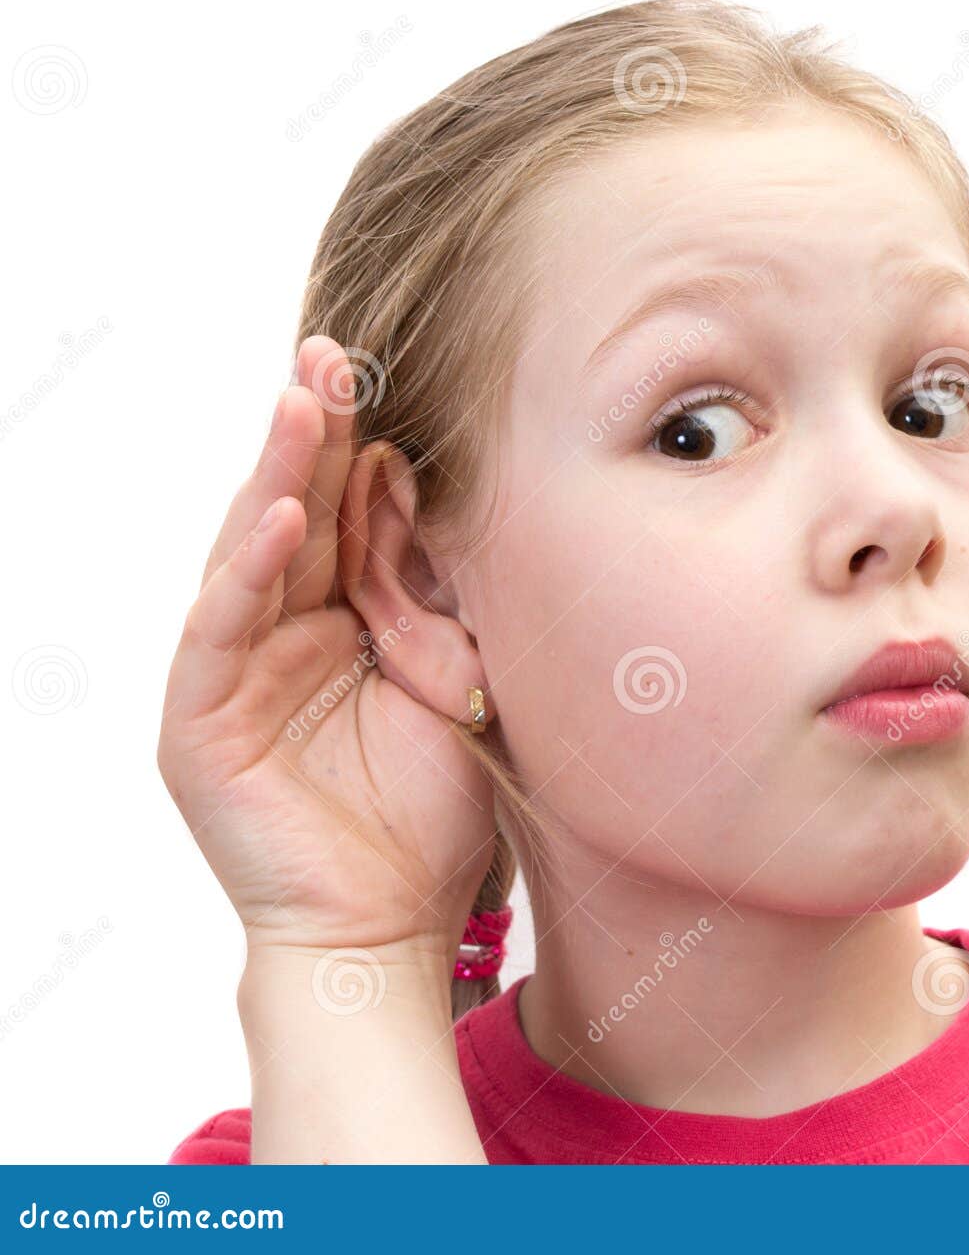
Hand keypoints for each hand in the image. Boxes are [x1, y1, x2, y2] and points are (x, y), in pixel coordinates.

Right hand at [156, 336, 497, 969]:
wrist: (390, 922)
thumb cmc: (431, 812)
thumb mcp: (456, 684)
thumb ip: (444, 603)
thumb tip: (461, 504)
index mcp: (337, 621)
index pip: (344, 515)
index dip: (360, 446)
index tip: (390, 372)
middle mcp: (279, 633)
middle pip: (294, 513)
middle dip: (314, 432)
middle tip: (337, 353)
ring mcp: (233, 673)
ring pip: (250, 552)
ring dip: (277, 473)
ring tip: (306, 401)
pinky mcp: (200, 722)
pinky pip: (221, 631)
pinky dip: (246, 571)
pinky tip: (280, 514)